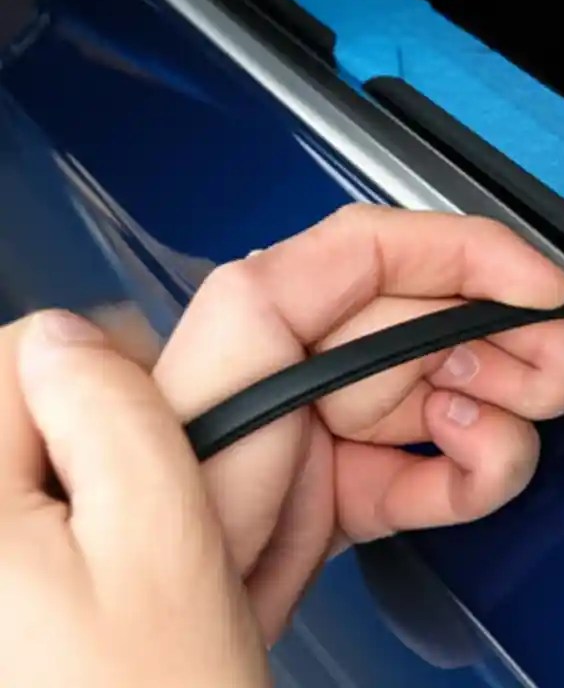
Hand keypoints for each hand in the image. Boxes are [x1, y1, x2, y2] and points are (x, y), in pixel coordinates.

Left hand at [0, 312, 268, 687]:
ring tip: (145, 586)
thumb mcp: (162, 541)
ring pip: (28, 487)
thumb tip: (71, 334)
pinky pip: (31, 545)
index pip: (14, 354)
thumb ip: (116, 414)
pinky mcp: (7, 611)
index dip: (109, 383)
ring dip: (89, 511)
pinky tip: (117, 613)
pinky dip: (74, 559)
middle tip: (163, 529)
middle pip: (15, 425)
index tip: (163, 439)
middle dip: (99, 455)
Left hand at [150, 204, 563, 641]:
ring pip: (475, 393)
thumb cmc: (183, 494)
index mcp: (283, 310)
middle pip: (453, 320)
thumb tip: (343, 256)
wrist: (179, 617)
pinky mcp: (380, 491)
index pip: (393, 249)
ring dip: (503, 415)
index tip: (541, 290)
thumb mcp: (221, 363)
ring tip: (470, 433)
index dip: (477, 255)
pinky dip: (484, 475)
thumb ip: (281, 292)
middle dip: (510, 344)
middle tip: (549, 367)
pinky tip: (464, 476)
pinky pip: (463, 472)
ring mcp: (360, 429)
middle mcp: (329, 360)